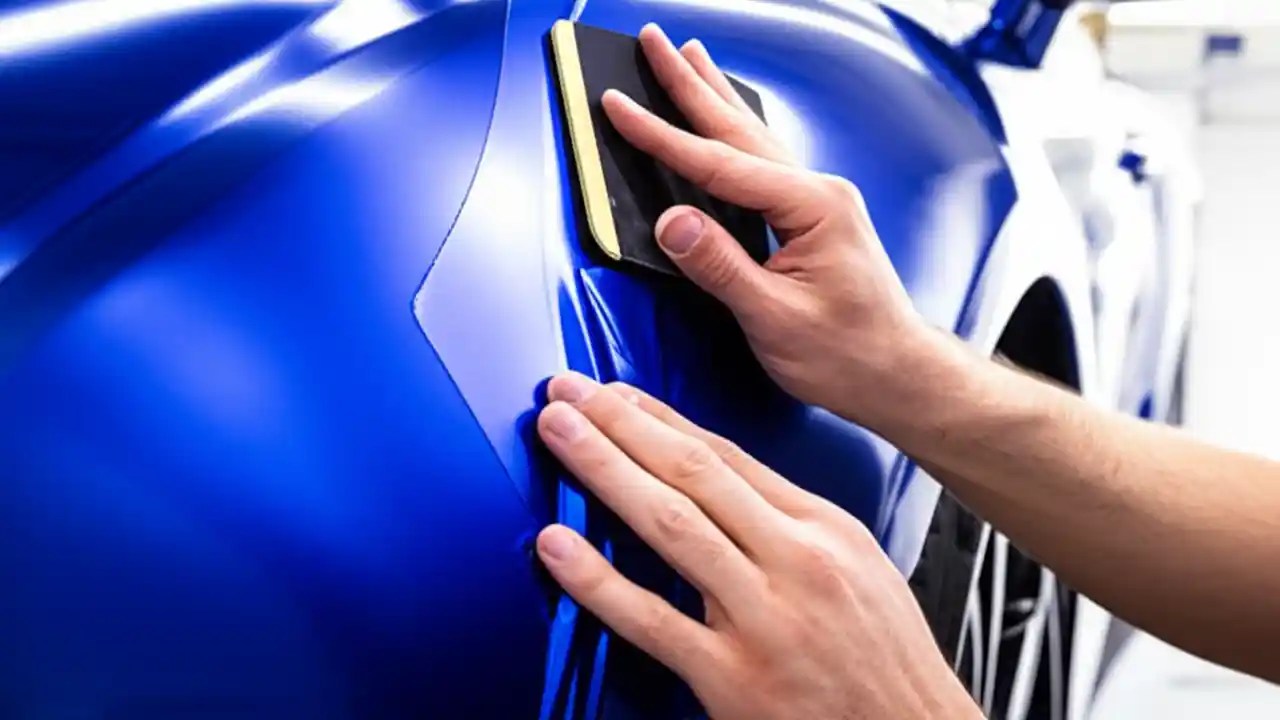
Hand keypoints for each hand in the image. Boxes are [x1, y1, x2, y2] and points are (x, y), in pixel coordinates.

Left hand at [535, 373, 980, 719]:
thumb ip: (791, 524)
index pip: (726, 456)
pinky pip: (651, 619)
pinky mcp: (732, 678)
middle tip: (569, 391)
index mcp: (825, 528)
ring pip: (669, 525)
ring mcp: (762, 618)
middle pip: (691, 473)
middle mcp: (795, 562)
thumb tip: (720, 484)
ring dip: (604, 470)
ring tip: (559, 434)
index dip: (660, 417)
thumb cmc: (886, 660)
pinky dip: (597, 579)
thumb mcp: (858, 566)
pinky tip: (558, 545)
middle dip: (621, 424)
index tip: (616, 394)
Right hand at [604, 25, 933, 427]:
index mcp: (811, 207)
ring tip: (689, 57)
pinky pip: (762, 162)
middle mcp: (818, 192)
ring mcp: (819, 202)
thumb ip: (720, 266)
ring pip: (751, 138)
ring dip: (714, 96)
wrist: (897, 375)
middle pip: (737, 128)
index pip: (718, 164)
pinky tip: (727, 120)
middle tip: (654, 41)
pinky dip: (734, 133)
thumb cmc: (847, 354)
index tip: (619, 106)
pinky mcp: (813, 218)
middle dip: (690, 83)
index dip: (662, 135)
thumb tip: (671, 221)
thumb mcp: (774, 317)